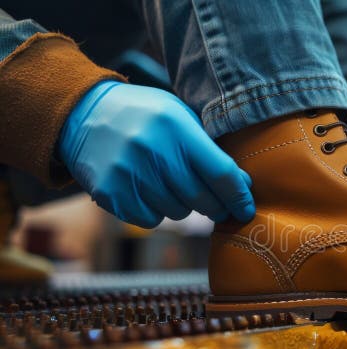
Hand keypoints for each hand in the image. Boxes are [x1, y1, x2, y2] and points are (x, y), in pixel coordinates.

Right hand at [59, 81, 254, 227]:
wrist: (84, 114)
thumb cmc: (146, 117)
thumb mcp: (180, 117)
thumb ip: (210, 149)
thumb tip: (243, 185)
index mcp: (177, 127)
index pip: (221, 173)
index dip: (239, 196)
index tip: (247, 208)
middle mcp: (153, 150)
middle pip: (202, 199)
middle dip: (216, 206)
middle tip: (218, 205)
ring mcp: (129, 173)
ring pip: (178, 212)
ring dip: (183, 206)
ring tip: (171, 185)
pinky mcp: (111, 193)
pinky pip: (151, 220)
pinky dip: (156, 211)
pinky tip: (149, 191)